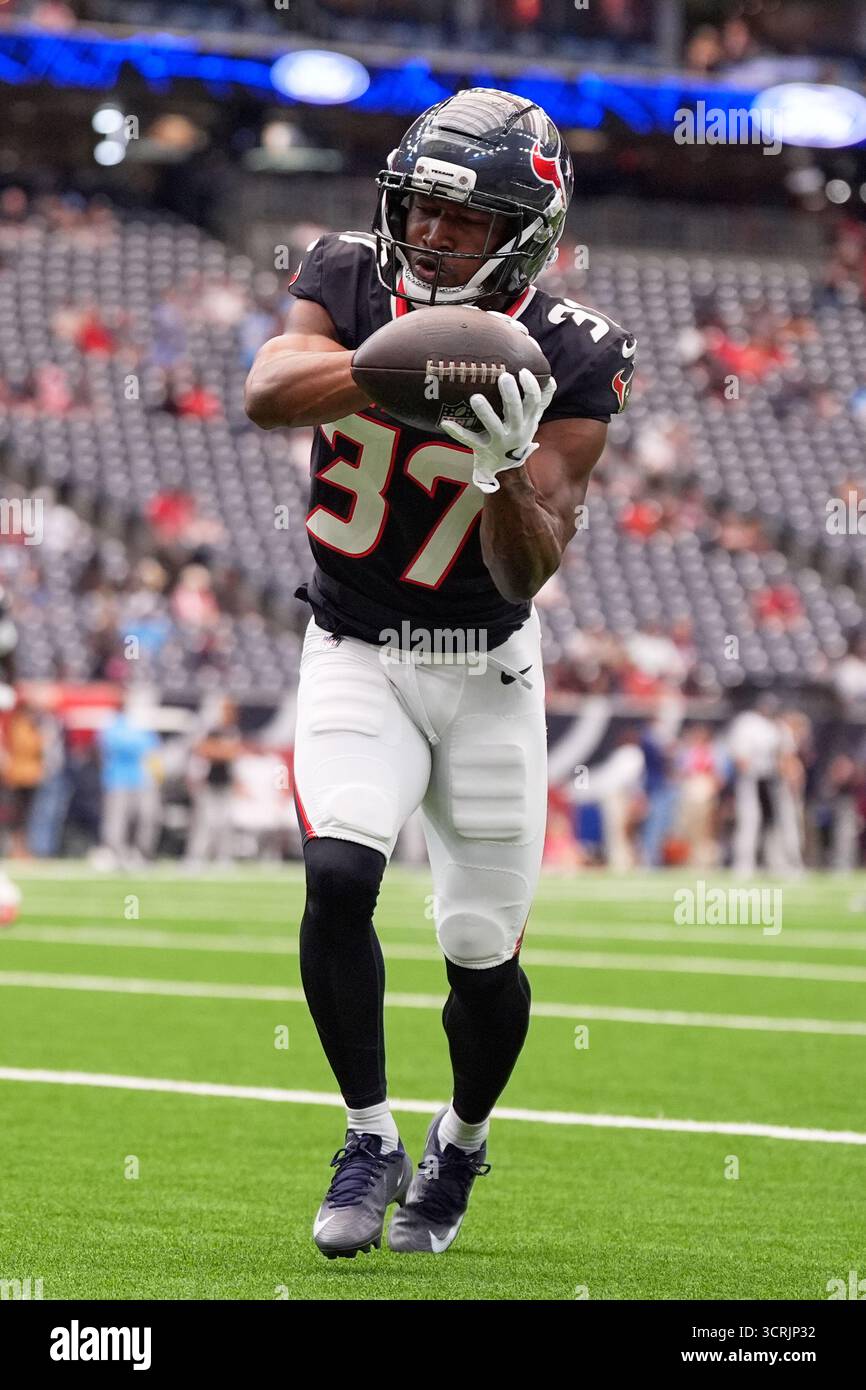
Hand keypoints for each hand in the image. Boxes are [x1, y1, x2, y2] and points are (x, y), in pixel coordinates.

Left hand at [441, 367, 556, 493]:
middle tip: (504, 376)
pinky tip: (445, 422)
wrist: (507, 465)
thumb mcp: (533, 419)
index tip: (523, 371)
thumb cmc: (518, 433)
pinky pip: (469, 440)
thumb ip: (542, 400)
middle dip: (511, 395)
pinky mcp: (482, 448)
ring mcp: (498, 441)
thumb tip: (550, 379)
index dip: (531, 387)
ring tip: (476, 398)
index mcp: (527, 420)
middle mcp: (515, 431)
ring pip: (493, 427)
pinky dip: (457, 432)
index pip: (534, 401)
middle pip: (515, 411)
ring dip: (485, 413)